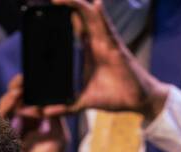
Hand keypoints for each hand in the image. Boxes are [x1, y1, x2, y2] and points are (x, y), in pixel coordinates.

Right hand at [0, 74, 69, 151]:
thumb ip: (56, 117)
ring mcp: (9, 129)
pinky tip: (15, 97)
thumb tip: (55, 98)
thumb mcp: (59, 136)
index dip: (31, 88)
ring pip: (6, 105)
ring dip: (13, 94)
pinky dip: (7, 105)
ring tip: (21, 86)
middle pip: (16, 99)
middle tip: (24, 76)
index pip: (30, 99)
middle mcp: (20, 123)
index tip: (35, 77)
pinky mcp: (0, 135)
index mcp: (34, 123)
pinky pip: (0, 115)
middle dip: (19, 86)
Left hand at [39, 0, 168, 119]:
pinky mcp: (116, 47)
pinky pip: (108, 28)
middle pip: (80, 17)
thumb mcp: (84, 102)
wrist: (136, 101)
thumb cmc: (115, 96)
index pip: (73, 27)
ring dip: (78, 5)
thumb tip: (44, 112)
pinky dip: (102, 15)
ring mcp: (106, 42)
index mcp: (88, 51)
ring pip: (91, 17)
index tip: (45, 12)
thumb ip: (65, 106)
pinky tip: (97, 4)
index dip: (62, 16)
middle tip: (51, 0)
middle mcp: (96, 42)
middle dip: (66, 5)